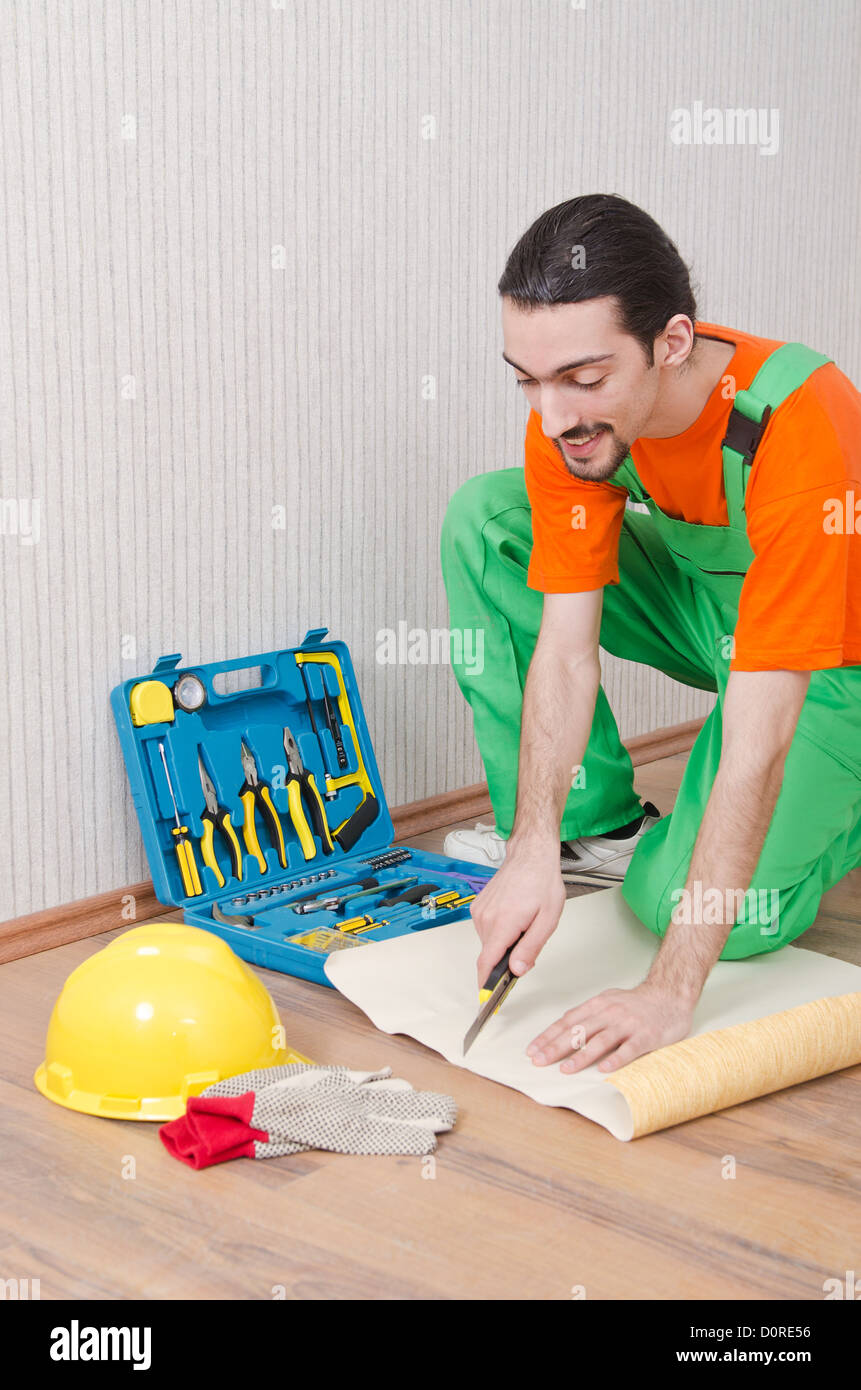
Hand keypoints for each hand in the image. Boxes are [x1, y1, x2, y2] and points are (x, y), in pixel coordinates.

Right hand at [470, 843, 565, 988]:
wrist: (531, 856)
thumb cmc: (542, 883)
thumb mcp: (547, 919)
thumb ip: (530, 948)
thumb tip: (517, 970)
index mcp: (503, 923)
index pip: (486, 962)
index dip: (485, 984)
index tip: (486, 1000)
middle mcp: (486, 918)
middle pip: (490, 954)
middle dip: (507, 958)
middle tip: (529, 941)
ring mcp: (480, 911)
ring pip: (489, 942)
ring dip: (504, 943)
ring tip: (524, 922)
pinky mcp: (478, 907)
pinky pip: (486, 930)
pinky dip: (499, 931)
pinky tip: (514, 916)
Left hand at [526, 980, 695, 1072]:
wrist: (670, 995)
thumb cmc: (637, 1002)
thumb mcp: (608, 1001)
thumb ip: (588, 1014)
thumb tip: (564, 1026)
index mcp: (597, 1005)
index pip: (567, 1021)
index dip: (548, 1036)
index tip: (533, 1050)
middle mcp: (609, 1013)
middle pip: (578, 1031)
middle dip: (556, 1047)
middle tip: (539, 1061)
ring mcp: (628, 1024)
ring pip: (600, 1041)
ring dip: (581, 1056)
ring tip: (565, 1069)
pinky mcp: (646, 1036)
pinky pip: (629, 1049)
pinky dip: (616, 1060)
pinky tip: (604, 1070)